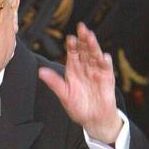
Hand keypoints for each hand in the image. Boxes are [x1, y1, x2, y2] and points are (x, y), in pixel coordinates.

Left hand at [38, 21, 120, 142]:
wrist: (93, 120)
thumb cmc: (78, 107)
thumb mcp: (64, 95)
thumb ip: (54, 83)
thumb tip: (41, 72)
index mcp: (74, 69)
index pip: (73, 53)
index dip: (72, 45)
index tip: (70, 38)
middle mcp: (85, 67)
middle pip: (85, 50)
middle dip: (84, 39)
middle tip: (82, 28)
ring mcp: (97, 71)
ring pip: (95, 55)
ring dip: (94, 46)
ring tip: (91, 37)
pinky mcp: (107, 78)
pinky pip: (106, 68)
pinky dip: (105, 62)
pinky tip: (103, 57)